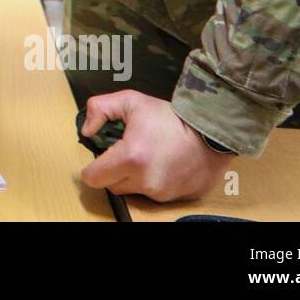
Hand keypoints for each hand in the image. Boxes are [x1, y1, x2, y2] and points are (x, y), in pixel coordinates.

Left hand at [79, 90, 235, 201]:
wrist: (212, 132)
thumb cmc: (171, 116)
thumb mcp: (132, 101)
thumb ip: (100, 109)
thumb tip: (87, 130)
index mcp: (131, 158)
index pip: (93, 178)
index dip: (91, 167)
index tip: (101, 155)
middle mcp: (145, 181)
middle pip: (111, 185)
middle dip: (112, 171)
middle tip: (124, 152)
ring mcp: (161, 193)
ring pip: (132, 190)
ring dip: (132, 176)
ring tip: (146, 154)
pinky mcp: (175, 198)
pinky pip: (154, 194)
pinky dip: (152, 181)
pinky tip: (161, 163)